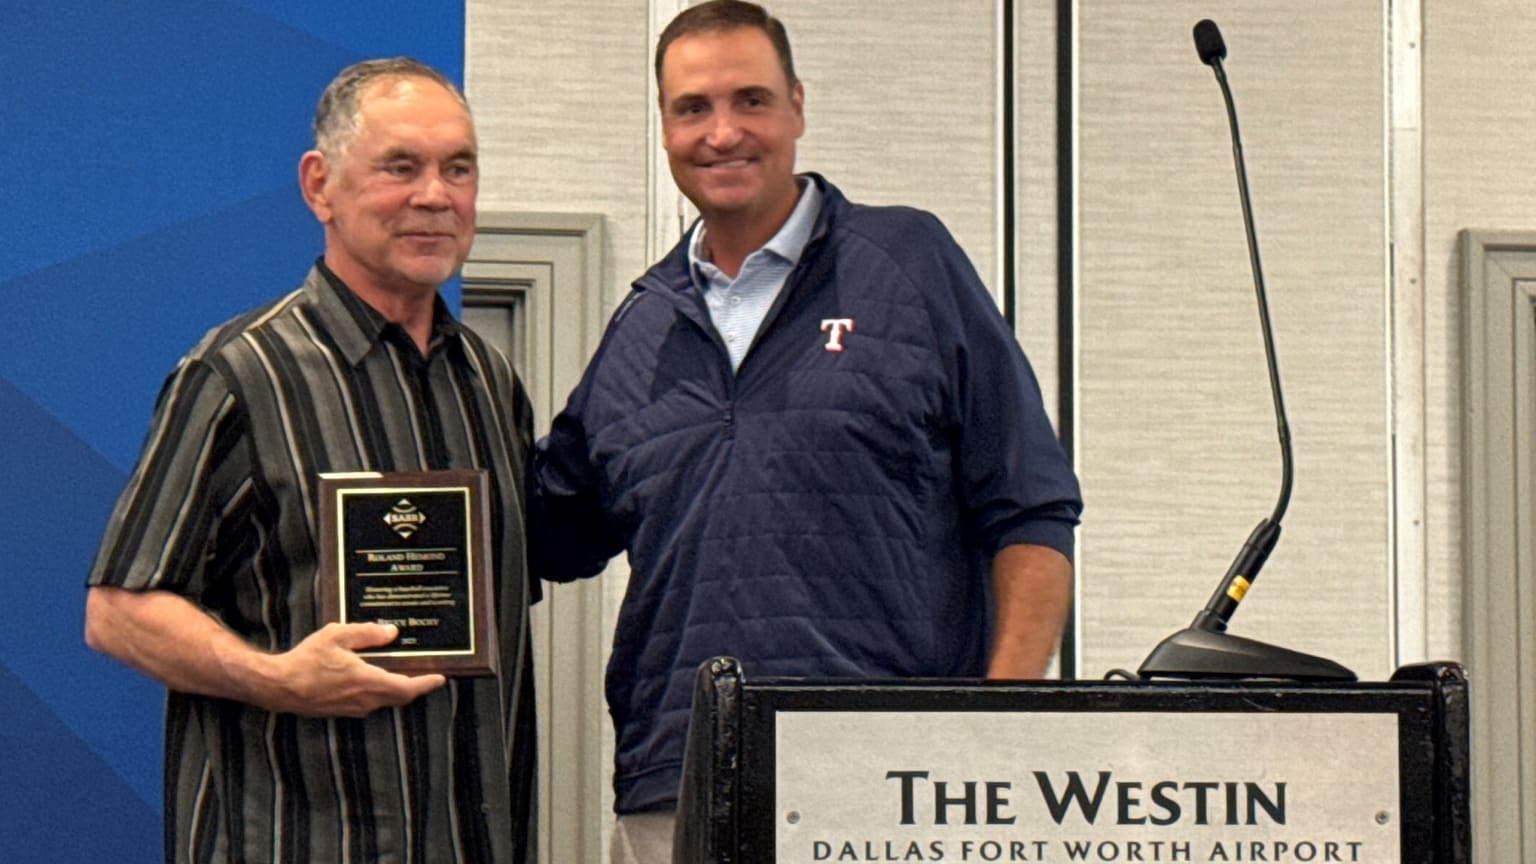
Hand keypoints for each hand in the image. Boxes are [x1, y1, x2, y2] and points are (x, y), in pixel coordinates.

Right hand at [250, 622, 446, 717]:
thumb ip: (366, 633)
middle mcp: (365, 700)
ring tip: (402, 671)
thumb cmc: (306, 660)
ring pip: (384, 700)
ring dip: (396, 688)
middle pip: (400, 696)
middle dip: (415, 686)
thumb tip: (391, 633)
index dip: (426, 684)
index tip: (441, 678)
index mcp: (368, 681)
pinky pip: (369, 702)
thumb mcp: (337, 635)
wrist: (278, 687)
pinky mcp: (342, 711)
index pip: (407, 687)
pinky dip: (379, 691)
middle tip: (427, 674)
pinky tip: (373, 678)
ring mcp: (353, 708)